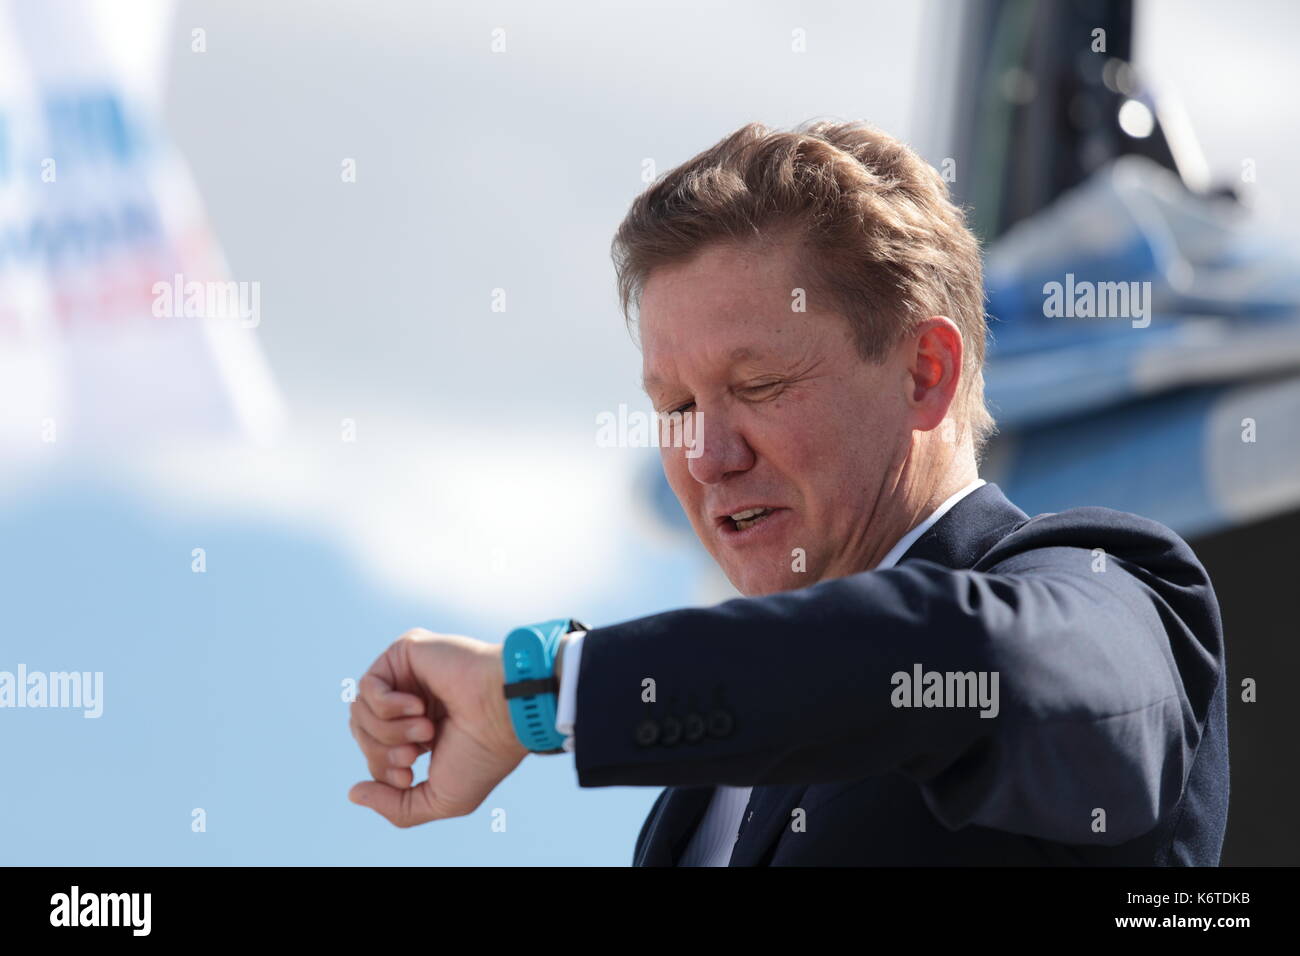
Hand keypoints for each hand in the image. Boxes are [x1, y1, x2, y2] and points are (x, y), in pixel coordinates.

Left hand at [347, 629, 528, 826]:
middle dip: (381, 753)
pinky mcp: (405, 652)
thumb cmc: (482, 755)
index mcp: (422, 731)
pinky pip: (367, 686)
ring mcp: (409, 675)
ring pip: (361, 711)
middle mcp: (413, 701)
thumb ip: (396, 807)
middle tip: (413, 755)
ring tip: (426, 730)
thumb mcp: (440, 799)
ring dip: (389, 732)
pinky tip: (420, 707)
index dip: (382, 770)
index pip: (375, 753)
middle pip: (362, 733)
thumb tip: (354, 793)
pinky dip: (387, 706)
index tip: (409, 775)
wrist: (505, 714)